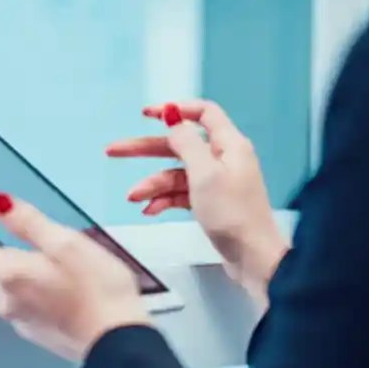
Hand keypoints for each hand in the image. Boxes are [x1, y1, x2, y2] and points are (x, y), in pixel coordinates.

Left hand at [0, 193, 150, 360]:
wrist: (119, 342)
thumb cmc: (97, 291)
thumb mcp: (65, 243)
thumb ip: (28, 222)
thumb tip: (0, 203)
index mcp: (8, 274)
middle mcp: (7, 301)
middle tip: (18, 238)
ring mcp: (22, 321)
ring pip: (7, 289)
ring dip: (18, 273)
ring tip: (46, 262)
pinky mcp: (38, 334)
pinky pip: (24, 305)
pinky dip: (32, 292)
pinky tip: (58, 289)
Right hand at [106, 101, 289, 305]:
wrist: (252, 257)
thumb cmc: (234, 214)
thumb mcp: (205, 173)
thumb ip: (186, 142)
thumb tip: (173, 115)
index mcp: (228, 145)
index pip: (202, 113)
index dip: (174, 109)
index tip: (147, 114)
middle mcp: (223, 160)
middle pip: (179, 144)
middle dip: (146, 149)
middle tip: (115, 150)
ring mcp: (217, 182)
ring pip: (176, 173)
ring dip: (152, 183)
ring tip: (133, 196)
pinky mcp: (212, 203)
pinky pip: (181, 193)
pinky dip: (164, 199)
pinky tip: (150, 209)